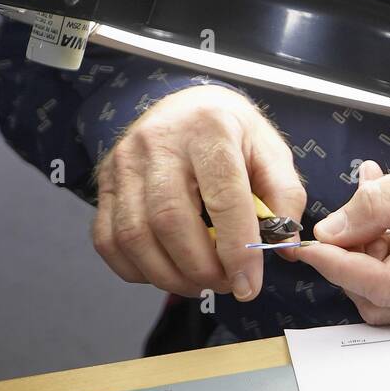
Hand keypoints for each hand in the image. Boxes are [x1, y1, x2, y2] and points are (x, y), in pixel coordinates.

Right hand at [91, 85, 304, 301]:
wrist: (185, 105)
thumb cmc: (230, 131)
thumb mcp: (270, 149)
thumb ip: (285, 196)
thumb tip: (282, 246)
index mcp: (210, 128)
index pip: (223, 196)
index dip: (236, 248)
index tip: (248, 285)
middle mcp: (160, 142)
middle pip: (170, 220)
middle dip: (200, 268)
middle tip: (224, 284)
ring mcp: (124, 162)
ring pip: (135, 235)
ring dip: (169, 276)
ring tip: (199, 282)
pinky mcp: (104, 183)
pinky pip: (109, 240)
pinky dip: (137, 270)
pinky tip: (166, 270)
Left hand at [290, 134, 389, 324]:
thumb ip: (372, 208)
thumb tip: (330, 234)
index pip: (382, 285)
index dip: (339, 267)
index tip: (308, 249)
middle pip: (379, 295)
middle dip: (352, 256)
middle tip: (341, 215)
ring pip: (384, 286)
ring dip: (366, 244)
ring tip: (368, 192)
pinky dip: (382, 242)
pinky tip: (381, 204)